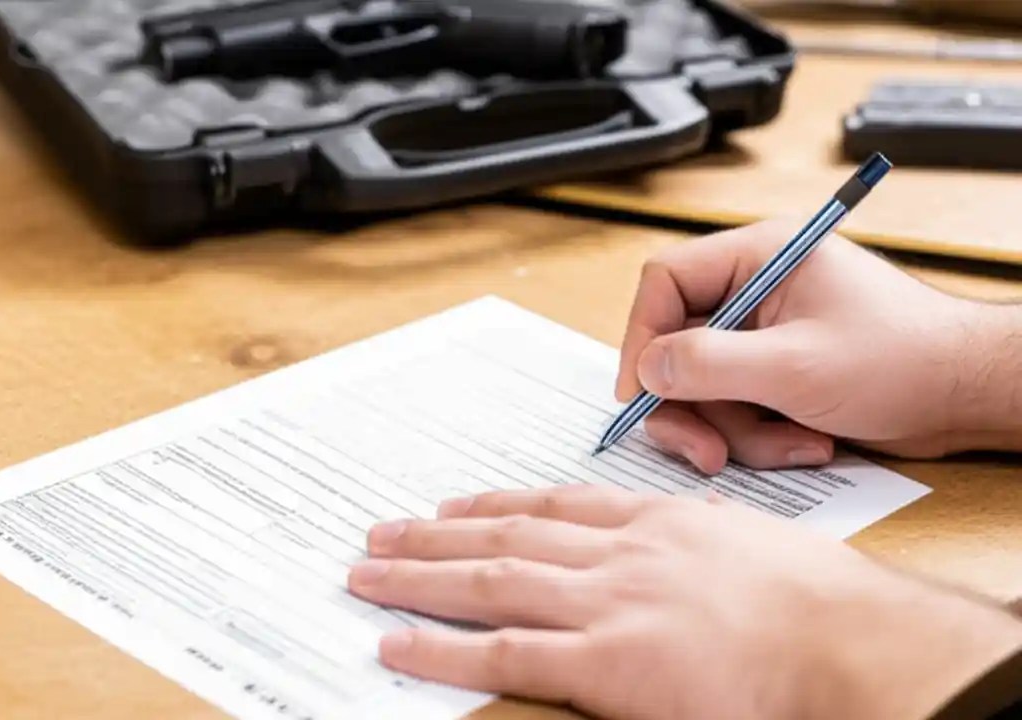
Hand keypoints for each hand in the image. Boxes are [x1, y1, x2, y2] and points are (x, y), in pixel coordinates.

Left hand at [348, 487, 1021, 719]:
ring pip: (488, 581)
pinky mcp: (603, 662)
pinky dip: (441, 646)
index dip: (494, 505)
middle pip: (505, 535)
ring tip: (366, 574)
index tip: (454, 505)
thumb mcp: (752, 548)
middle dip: (435, 536)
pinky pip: (501, 651)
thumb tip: (678, 564)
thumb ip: (697, 548)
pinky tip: (396, 642)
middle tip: (381, 532)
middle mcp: (618, 555)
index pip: (555, 508)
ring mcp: (605, 605)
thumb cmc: (822, 605)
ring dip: (418, 577)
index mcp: (656, 525)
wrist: (850, 642)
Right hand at [614, 220, 1021, 473]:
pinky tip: (806, 443)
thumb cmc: (905, 360)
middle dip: (692, 405)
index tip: (640, 392)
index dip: (643, 336)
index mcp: (759, 257)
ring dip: (735, 430)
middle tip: (704, 449)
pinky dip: (761, 435)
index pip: (665, 281)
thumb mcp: (795, 366)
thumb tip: (645, 370)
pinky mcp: (778, 372)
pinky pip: (737, 407)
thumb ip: (709, 365)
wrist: (969, 396)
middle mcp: (756, 289)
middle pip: (678, 344)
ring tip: (787, 446)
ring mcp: (766, 333)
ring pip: (706, 386)